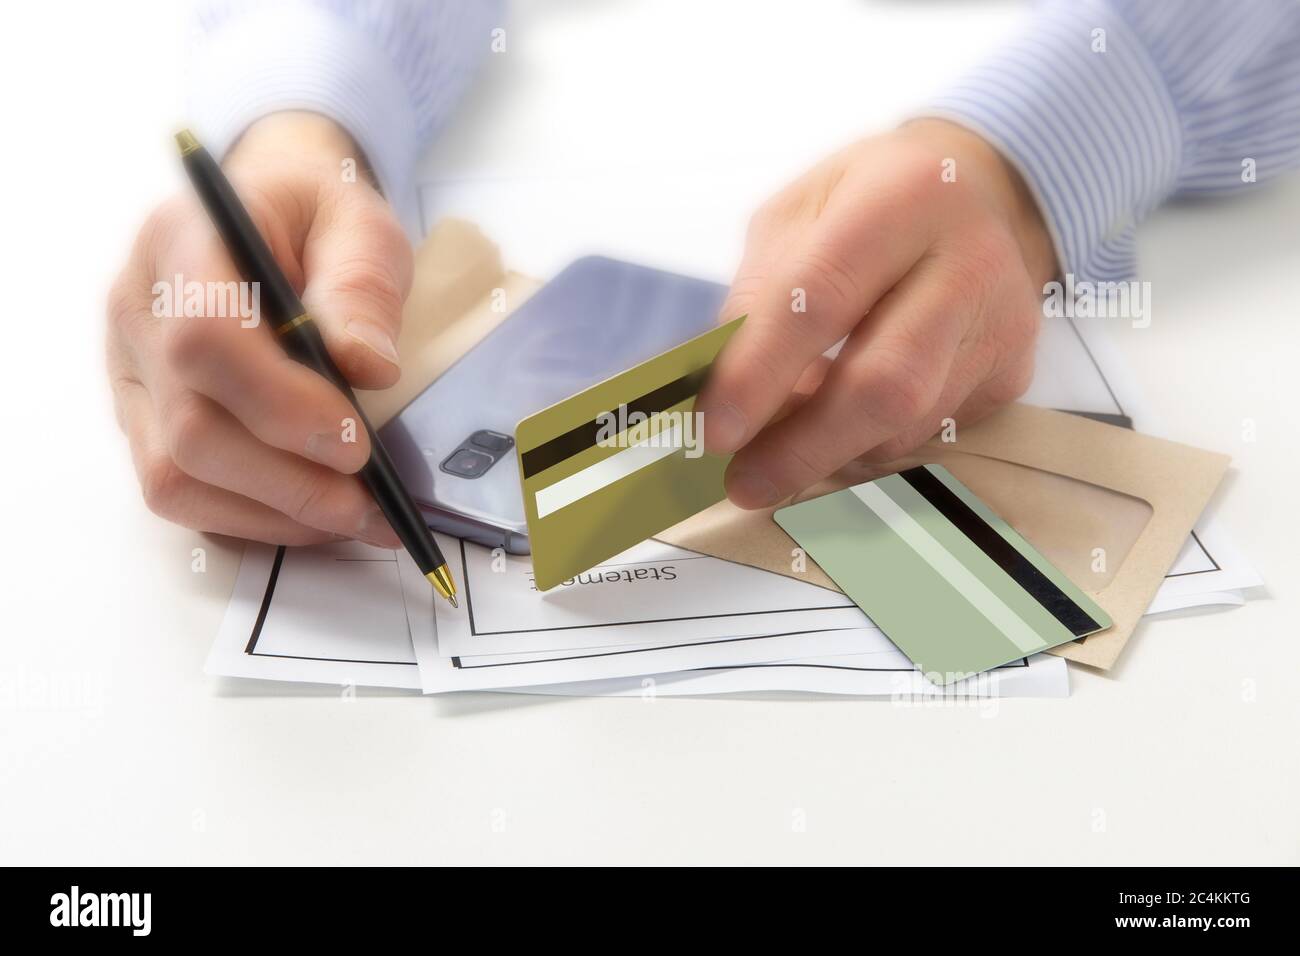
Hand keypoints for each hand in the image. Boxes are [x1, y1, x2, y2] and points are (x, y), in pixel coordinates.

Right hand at [107, 112, 412, 544]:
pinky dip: (252, 519)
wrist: (274, 215)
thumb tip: (368, 367)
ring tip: (356, 517)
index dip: (281, 403)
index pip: (203, 335)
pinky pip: (180, 494)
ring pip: (175, 475)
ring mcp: (130, 373)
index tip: (356, 441)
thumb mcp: (359, 226)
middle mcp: (135, 312)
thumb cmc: (315, 219)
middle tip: (371, 501)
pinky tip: (314, 516)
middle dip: (290, 479)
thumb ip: (361, 289)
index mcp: (179, 241)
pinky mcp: (144, 420)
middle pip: (189, 425)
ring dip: (274, 512)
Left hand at [698, 119, 1056, 508]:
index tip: (714, 431)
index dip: (761, 373)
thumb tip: (722, 391)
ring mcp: (1002, 323)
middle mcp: (970, 260)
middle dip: (803, 447)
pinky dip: (867, 444)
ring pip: (906, 423)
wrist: (980, 192)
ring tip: (778, 450)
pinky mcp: (1013, 374)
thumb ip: (757, 296)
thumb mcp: (795, 216)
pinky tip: (836, 427)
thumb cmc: (866, 202)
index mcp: (905, 196)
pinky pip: (928, 434)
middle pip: (885, 383)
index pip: (821, 300)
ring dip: (829, 452)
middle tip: (744, 481)